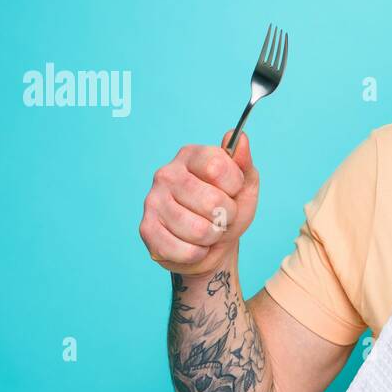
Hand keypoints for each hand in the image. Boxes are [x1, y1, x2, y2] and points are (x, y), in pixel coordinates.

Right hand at [139, 130, 259, 275]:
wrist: (212, 246)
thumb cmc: (227, 211)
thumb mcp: (245, 187)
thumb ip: (244, 163)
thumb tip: (241, 138)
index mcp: (191, 156)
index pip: (218, 166)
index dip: (235, 186)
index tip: (232, 191)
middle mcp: (166, 174)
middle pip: (212, 202)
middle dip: (226, 216)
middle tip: (220, 216)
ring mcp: (152, 201)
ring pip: (199, 230)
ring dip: (212, 237)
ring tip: (207, 231)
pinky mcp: (146, 230)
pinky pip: (185, 250)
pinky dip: (197, 253)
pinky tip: (192, 244)